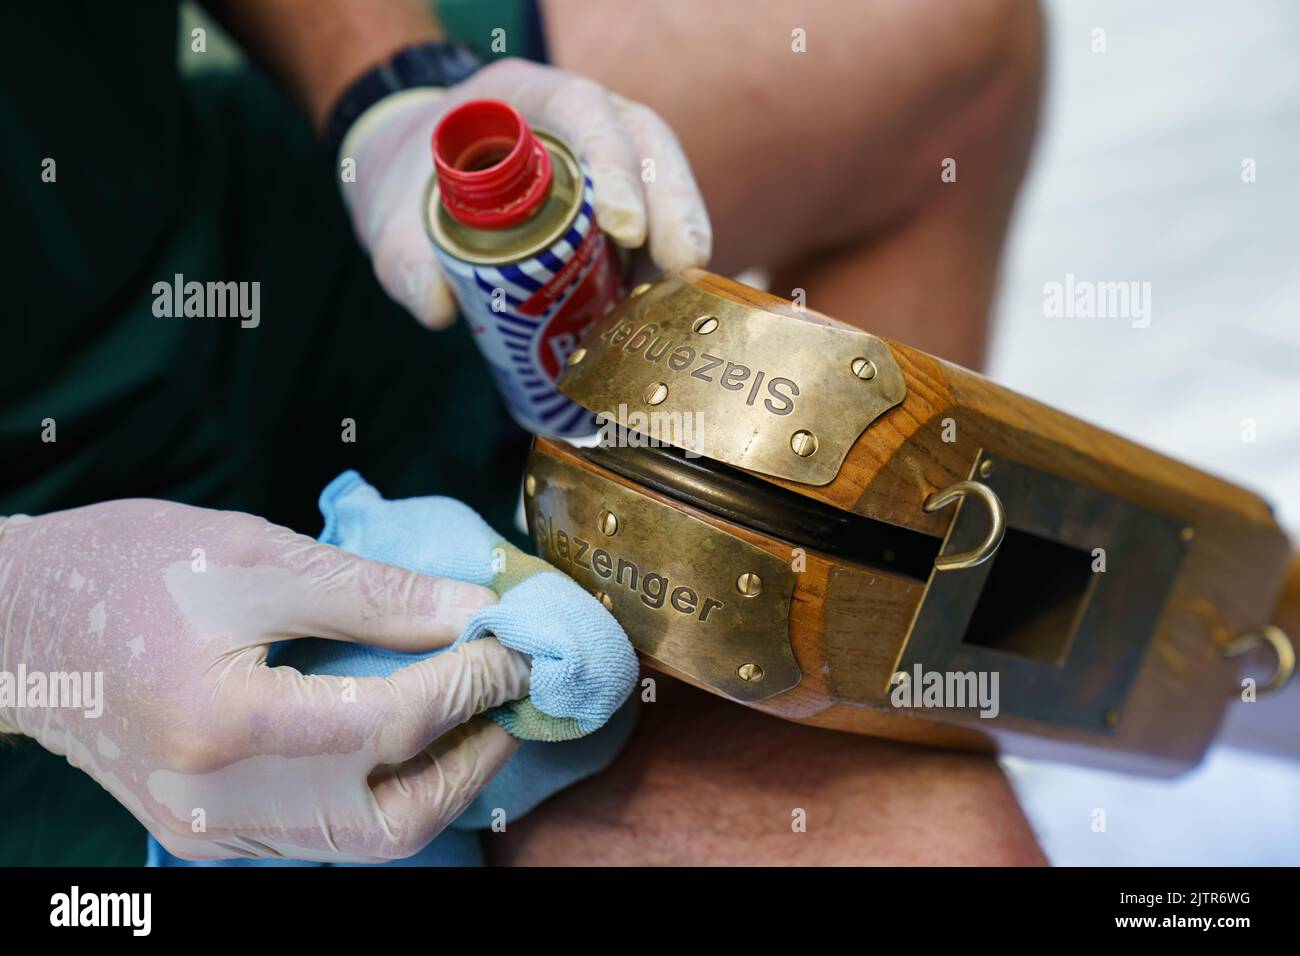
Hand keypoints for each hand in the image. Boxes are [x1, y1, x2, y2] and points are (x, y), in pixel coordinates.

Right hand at [0, 502, 529, 861]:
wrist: (16, 626)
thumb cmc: (126, 570)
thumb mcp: (256, 554)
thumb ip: (375, 593)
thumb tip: (475, 610)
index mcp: (227, 721)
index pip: (394, 722)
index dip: (472, 682)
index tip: (516, 643)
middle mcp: (221, 801)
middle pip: (395, 818)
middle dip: (475, 758)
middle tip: (512, 696)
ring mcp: (212, 833)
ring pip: (365, 841)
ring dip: (436, 783)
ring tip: (472, 716)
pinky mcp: (207, 838)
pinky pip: (323, 835)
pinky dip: (381, 793)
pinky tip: (403, 740)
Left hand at [339, 57, 711, 327]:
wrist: (414, 180)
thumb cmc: (409, 183)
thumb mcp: (389, 216)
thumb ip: (403, 258)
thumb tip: (439, 308)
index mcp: (523, 96)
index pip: (584, 111)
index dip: (613, 164)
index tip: (624, 227)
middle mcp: (577, 117)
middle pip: (646, 144)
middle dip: (673, 204)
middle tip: (681, 267)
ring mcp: (604, 155)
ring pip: (663, 179)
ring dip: (680, 235)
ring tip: (681, 294)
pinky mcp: (616, 198)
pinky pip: (654, 219)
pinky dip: (663, 259)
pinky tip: (662, 303)